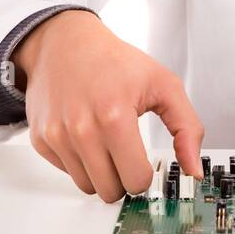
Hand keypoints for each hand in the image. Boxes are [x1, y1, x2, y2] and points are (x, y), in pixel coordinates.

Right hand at [12, 9, 204, 200]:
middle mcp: (81, 129)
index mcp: (114, 116)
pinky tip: (85, 136)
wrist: (66, 43)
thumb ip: (187, 128)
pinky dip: (79, 162)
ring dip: (101, 172)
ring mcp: (57, 136)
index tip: (145, 160)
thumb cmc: (115, 61)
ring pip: (87, 186)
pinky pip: (67, 172)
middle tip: (126, 151)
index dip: (145, 172)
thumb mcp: (164, 84)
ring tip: (106, 142)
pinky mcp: (41, 139)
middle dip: (123, 176)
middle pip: (110, 190)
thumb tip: (194, 169)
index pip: (136, 180)